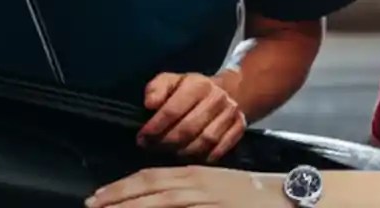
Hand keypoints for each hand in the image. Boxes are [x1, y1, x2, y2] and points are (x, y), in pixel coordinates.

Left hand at [86, 166, 285, 207]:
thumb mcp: (216, 187)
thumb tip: (162, 197)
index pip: (150, 177)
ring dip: (130, 207)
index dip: (123, 186)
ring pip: (159, 202)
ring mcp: (204, 200)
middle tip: (92, 204)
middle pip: (148, 187)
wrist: (287, 197)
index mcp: (195, 174)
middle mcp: (196, 183)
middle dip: (117, 196)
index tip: (101, 195)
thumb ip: (189, 192)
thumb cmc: (251, 194)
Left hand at [137, 72, 246, 161]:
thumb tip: (150, 104)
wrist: (228, 91)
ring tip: (170, 153)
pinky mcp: (240, 128)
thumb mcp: (171, 80)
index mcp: (197, 84)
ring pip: (204, 142)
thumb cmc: (191, 89)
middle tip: (152, 148)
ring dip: (183, 152)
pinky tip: (190, 158)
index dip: (155, 127)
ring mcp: (230, 114)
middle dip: (166, 142)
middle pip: (188, 129)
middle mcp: (216, 98)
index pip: (173, 110)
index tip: (142, 138)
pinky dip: (203, 158)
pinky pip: (220, 150)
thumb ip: (156, 89)